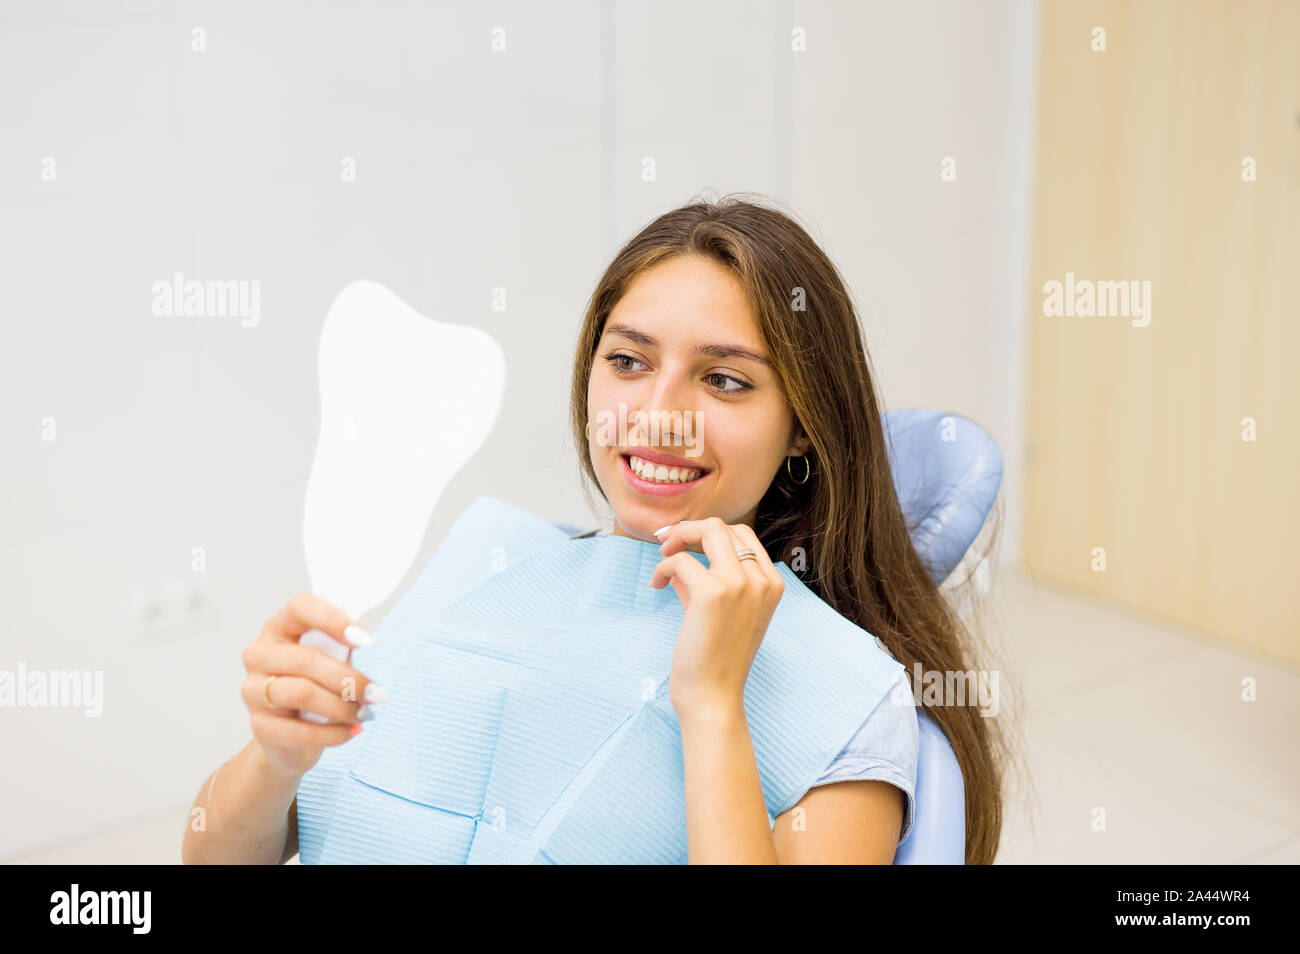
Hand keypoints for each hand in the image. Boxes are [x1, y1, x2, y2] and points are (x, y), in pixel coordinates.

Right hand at [240, 593, 383, 778]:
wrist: (291, 738)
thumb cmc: (317, 687)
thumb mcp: (331, 659)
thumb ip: (344, 646)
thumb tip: (367, 643)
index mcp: (279, 628)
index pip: (300, 607)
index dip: (333, 620)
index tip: (366, 642)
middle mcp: (259, 655)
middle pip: (306, 659)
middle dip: (349, 678)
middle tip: (377, 694)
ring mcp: (253, 691)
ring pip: (303, 693)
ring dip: (342, 706)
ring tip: (364, 714)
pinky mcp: (259, 726)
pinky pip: (299, 730)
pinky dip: (333, 733)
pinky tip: (351, 731)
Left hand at [650, 517, 784, 717]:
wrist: (714, 697)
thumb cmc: (717, 660)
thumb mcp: (723, 612)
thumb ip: (709, 582)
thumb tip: (682, 558)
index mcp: (771, 584)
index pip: (743, 535)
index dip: (709, 533)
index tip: (685, 543)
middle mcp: (761, 580)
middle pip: (725, 526)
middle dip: (690, 529)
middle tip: (667, 546)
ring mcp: (739, 584)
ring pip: (708, 530)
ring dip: (677, 539)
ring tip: (662, 560)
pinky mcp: (712, 592)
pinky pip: (680, 560)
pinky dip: (663, 568)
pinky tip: (656, 586)